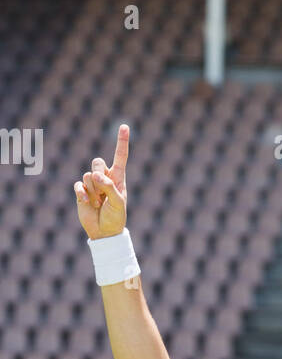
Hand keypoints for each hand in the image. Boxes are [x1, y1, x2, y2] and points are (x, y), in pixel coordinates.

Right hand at [74, 124, 129, 239]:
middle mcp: (105, 177)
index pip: (121, 156)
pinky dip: (83, 194)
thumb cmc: (116, 217)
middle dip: (99, 174)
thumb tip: (95, 175)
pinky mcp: (82, 191)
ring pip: (87, 174)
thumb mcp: (118, 203)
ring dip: (93, 190)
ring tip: (99, 202)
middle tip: (103, 192)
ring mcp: (92, 184)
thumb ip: (110, 187)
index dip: (122, 141)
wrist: (104, 232)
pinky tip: (88, 203)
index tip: (125, 126)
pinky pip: (78, 184)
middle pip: (97, 161)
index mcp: (118, 177)